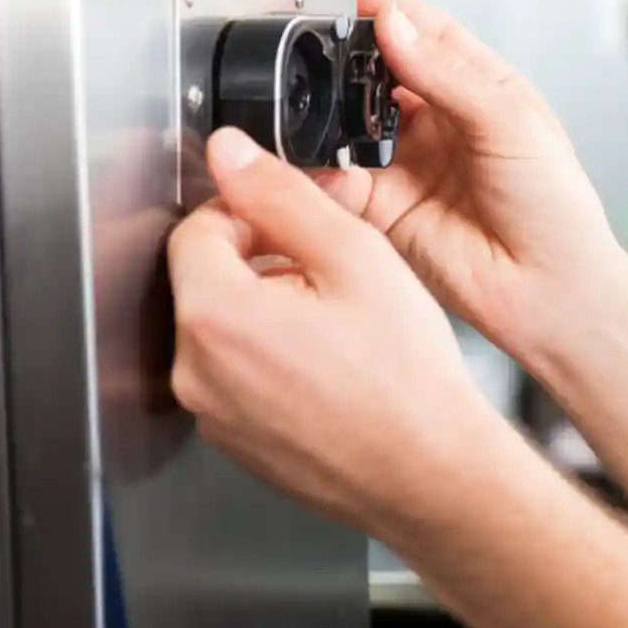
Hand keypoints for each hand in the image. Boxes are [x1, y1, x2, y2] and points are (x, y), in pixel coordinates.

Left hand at [168, 128, 504, 529]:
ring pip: (226, 331)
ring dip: (269, 311)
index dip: (250, 213)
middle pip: (207, 280)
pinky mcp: (237, 444)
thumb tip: (231, 154)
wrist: (431, 474)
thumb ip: (281, 195)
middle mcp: (196, 373)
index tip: (295, 223)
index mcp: (214, 316)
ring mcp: (214, 416)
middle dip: (261, 262)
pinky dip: (275, 360)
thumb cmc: (405, 379)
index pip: (198, 229)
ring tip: (339, 325)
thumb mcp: (352, 257)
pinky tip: (333, 366)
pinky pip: (240, 379)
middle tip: (331, 273)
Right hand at [356, 0, 627, 355]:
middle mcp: (437, 120)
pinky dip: (322, 168)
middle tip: (322, 54)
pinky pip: (337, 178)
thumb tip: (393, 24)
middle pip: (375, 72)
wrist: (549, 291)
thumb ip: (447, 73)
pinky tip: (325, 162)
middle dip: (345, 60)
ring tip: (318, 107)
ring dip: (328, 113)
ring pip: (347, 121)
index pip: (421, 29)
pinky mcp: (382, 207)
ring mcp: (406, 162)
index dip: (386, 8)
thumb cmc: (556, 210)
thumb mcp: (511, 122)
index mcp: (477, 86)